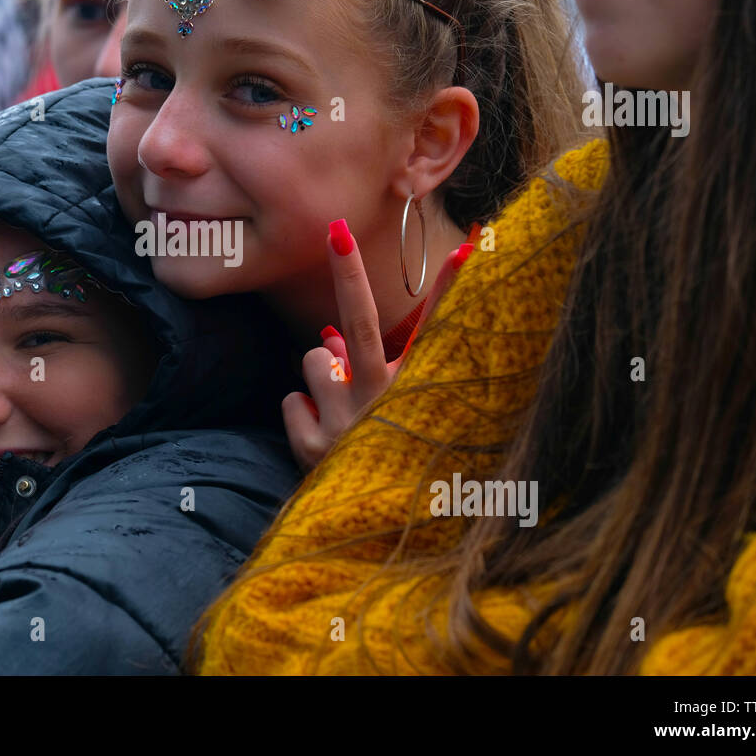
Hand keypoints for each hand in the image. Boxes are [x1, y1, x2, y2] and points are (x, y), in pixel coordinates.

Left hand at [282, 219, 471, 472]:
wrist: (380, 525)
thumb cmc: (397, 452)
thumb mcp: (403, 407)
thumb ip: (371, 369)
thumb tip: (326, 336)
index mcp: (416, 391)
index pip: (436, 332)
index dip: (447, 288)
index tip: (463, 249)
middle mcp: (383, 406)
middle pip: (358, 326)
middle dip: (349, 272)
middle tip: (336, 229)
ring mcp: (344, 426)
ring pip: (314, 360)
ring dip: (323, 378)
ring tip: (344, 410)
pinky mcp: (311, 449)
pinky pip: (292, 401)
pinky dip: (304, 412)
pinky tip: (325, 435)